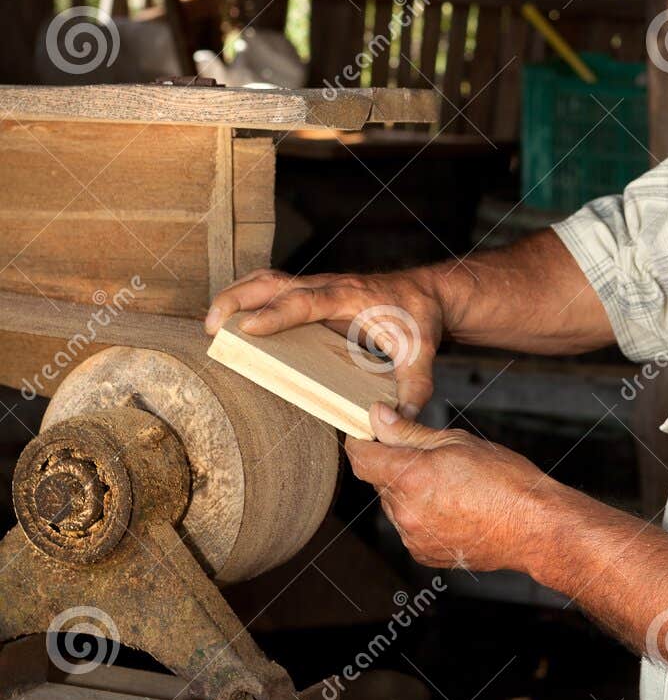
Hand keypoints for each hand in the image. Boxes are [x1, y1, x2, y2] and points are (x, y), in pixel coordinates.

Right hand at [204, 267, 442, 417]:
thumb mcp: (422, 355)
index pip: (308, 301)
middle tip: (212, 326)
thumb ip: (414, 388)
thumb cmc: (420, 320)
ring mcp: (318, 288)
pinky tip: (228, 317)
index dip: (277, 314)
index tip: (248, 328)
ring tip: (210, 323)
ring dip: (235, 295)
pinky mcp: (311, 295)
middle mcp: (330, 286)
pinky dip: (246, 297)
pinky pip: (272, 289)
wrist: (425, 294)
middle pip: (275, 282)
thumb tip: (396, 419)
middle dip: (239, 299)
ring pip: (267, 280)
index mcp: (352, 297)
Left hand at [346, 405, 572, 574]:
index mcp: (410, 477)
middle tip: (427, 455)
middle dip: (393, 465)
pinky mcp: (423, 554)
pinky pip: (409, 527)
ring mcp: (413, 537)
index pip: (360, 457)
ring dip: (407, 491)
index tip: (367, 431)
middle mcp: (405, 511)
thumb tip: (377, 416)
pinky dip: (420, 514)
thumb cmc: (504, 479)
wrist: (533, 527)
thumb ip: (408, 432)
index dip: (360, 440)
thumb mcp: (455, 441)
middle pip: (378, 480)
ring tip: (448, 484)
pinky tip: (451, 506)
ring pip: (393, 505)